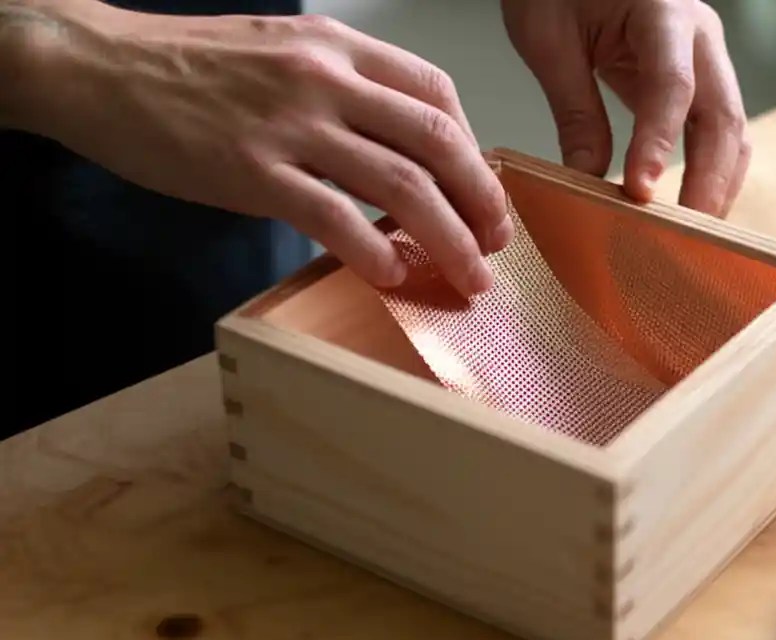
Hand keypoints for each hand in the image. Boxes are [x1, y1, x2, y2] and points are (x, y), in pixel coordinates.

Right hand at [10, 0, 510, 294]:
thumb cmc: (188, 66)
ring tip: (468, 277)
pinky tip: (392, 277)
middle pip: (437, 141)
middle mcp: (325, 79)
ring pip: (401, 185)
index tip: (485, 191)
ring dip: (449, 239)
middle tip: (497, 244)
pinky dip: (375, 253)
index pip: (437, 93)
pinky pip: (335, 218)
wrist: (97, 68)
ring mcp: (290, 124)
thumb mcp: (280, 53)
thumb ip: (342, 91)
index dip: (475, 149)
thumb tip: (397, 150)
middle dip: (482, 200)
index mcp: (337, 47)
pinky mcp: (252, 171)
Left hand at [501, 0, 748, 217]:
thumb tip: (589, 178)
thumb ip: (575, 109)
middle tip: (682, 234)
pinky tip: (689, 208)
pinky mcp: (700, 80)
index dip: (659, 143)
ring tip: (689, 234)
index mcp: (663, 10)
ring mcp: (706, 58)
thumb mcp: (549, 38)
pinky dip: (710, 172)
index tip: (640, 191)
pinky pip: (718, 131)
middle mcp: (699, 34)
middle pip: (722, 116)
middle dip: (708, 180)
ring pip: (731, 130)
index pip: (671, 85)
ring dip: (717, 183)